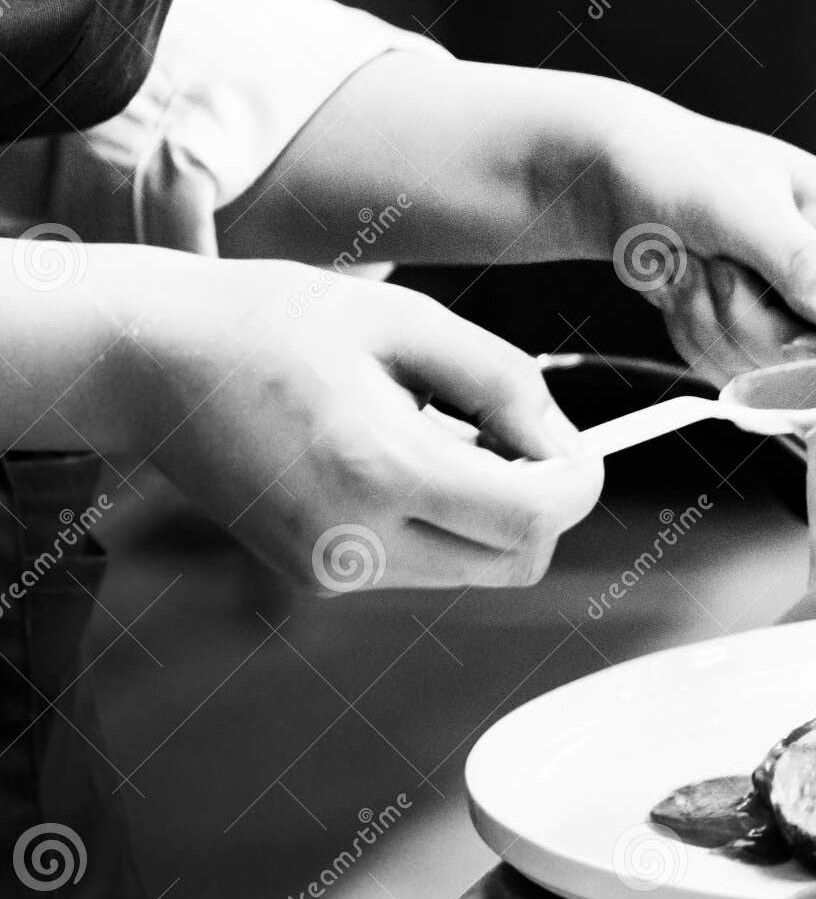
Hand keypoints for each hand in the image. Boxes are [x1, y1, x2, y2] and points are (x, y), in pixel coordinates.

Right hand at [95, 251, 600, 590]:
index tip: (583, 448)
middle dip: (542, 505)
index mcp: (377, 469)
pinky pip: (425, 564)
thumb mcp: (404, 320)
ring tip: (439, 432)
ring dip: (490, 512)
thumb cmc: (272, 322)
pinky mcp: (319, 578)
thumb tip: (567, 445)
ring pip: (475, 568)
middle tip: (518, 435)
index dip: (579, 483)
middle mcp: (356, 541)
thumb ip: (504, 381)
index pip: (532, 518)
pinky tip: (396, 458)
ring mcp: (334, 571)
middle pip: (517, 561)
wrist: (149, 363)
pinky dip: (441, 520)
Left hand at [600, 99, 815, 386]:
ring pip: (783, 377)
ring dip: (721, 331)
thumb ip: (798, 257)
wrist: (623, 181)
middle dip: (760, 330)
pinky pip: (747, 382)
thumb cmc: (681, 165)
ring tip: (698, 271)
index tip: (795, 334)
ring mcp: (808, 311)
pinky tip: (690, 294)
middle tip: (719, 269)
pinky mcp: (769, 341)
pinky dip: (704, 343)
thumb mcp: (738, 205)